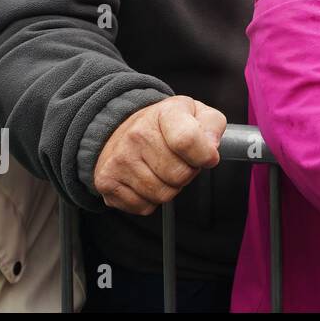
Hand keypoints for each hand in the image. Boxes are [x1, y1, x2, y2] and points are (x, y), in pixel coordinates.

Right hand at [92, 96, 225, 214]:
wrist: (122, 128)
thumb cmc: (165, 125)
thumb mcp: (197, 113)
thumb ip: (212, 126)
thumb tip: (211, 150)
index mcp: (165, 113)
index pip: (187, 140)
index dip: (204, 156)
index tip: (207, 156)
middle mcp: (137, 134)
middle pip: (179, 175)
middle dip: (187, 173)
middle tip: (180, 161)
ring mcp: (119, 159)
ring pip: (163, 195)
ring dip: (170, 188)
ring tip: (162, 169)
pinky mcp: (106, 182)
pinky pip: (144, 207)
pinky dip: (150, 200)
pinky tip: (147, 179)